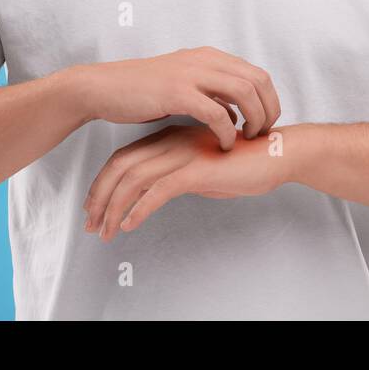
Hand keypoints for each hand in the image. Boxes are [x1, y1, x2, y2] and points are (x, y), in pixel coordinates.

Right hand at [73, 46, 280, 149]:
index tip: (265, 124)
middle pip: (258, 81)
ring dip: (253, 119)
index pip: (257, 74)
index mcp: (209, 56)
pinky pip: (216, 112)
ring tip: (247, 139)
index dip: (269, 100)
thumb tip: (234, 111)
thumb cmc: (142, 91)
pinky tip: (223, 144)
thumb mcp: (184, 84)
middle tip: (263, 135)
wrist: (103, 87)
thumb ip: (211, 92)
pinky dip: (226, 131)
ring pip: (244, 93)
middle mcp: (204, 60)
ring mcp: (191, 74)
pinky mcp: (177, 92)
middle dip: (268, 110)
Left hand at [82, 123, 291, 240]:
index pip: (125, 157)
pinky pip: (157, 191)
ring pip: (133, 179)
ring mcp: (182, 154)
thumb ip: (184, 174)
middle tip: (91, 223)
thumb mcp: (206, 167)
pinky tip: (130, 225)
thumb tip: (166, 192)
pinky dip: (139, 210)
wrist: (278, 153)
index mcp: (171, 138)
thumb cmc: (246, 161)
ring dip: (114, 208)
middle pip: (120, 166)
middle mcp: (171, 142)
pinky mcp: (196, 169)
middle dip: (100, 196)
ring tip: (106, 231)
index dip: (104, 181)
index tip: (94, 206)